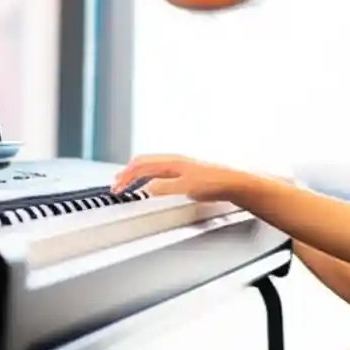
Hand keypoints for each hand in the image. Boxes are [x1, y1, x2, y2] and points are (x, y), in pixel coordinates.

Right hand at [110, 154, 245, 201]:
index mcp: (171, 162)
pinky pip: (159, 172)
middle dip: (127, 173)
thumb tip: (146, 188)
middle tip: (116, 184)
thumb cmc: (214, 183)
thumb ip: (165, 187)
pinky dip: (148, 177)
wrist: (234, 183)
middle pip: (143, 163)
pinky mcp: (185, 173)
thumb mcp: (186, 188)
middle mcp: (174, 161)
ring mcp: (180, 166)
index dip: (126, 177)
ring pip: (151, 166)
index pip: (141, 166)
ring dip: (137, 175)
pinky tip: (152, 185)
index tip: (116, 188)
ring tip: (128, 183)